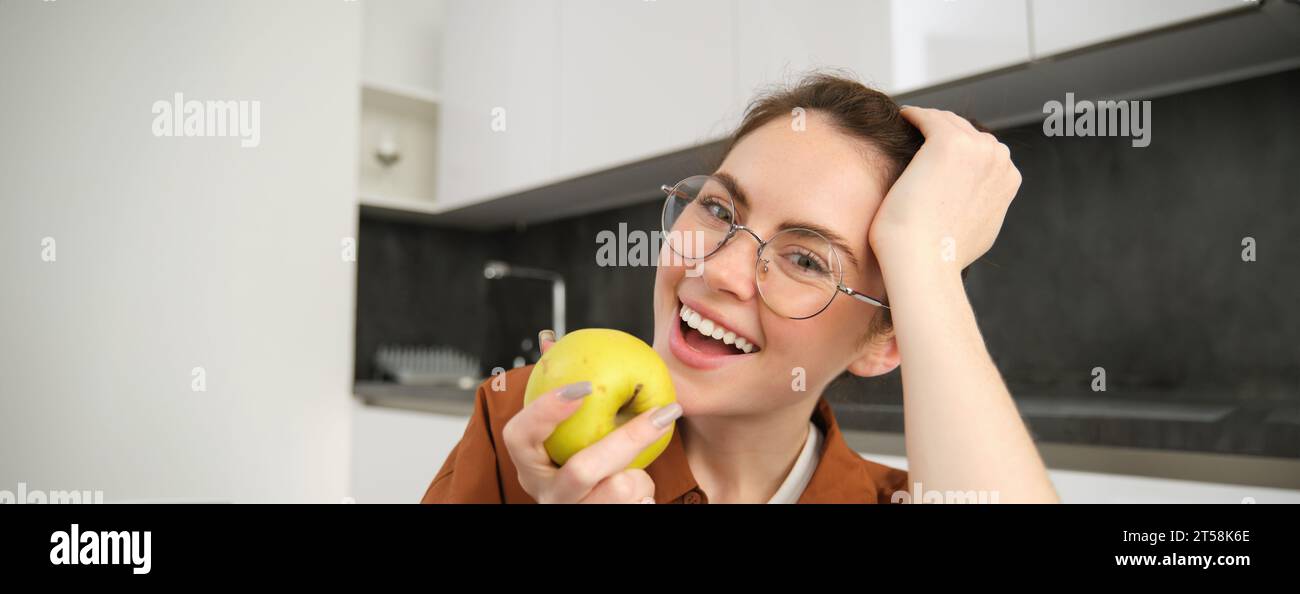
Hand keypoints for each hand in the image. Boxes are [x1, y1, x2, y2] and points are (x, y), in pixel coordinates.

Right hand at [501, 331, 676, 503]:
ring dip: (640, 477)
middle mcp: (546, 494)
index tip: (585, 386)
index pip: (519, 435)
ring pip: (619, 492)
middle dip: (628, 439)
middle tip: (665, 412)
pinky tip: (642, 493)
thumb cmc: (581, 461)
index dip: (546, 411)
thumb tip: (548, 339)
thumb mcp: (567, 433)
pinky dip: (645, 497)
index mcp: (529, 464)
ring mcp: (573, 514)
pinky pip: (638, 507)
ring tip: (641, 471)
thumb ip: (559, 388)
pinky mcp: (599, 526)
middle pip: (582, 470)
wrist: (592, 510)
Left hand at [868, 107, 1021, 270]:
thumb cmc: (942, 253)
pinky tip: (904, 117)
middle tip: (921, 132)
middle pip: (968, 131)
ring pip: (948, 122)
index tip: (937, 150)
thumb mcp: (980, 229)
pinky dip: (915, 115)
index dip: (960, 149)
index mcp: (1009, 178)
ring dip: (930, 120)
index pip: (984, 150)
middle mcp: (999, 159)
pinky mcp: (947, 142)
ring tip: (911, 123)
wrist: (924, 259)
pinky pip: (927, 117)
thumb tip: (976, 201)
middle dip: (945, 130)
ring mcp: (976, 148)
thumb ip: (985, 206)